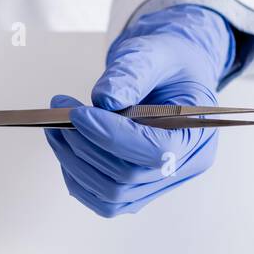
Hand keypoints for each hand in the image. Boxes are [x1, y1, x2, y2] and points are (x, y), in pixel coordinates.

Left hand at [45, 5, 234, 216]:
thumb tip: (104, 99)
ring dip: (75, 162)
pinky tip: (66, 147)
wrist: (168, 74)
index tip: (78, 114)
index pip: (156, 151)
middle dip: (85, 146)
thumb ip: (132, 74)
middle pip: (127, 177)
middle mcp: (182, 167)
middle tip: (60, 113)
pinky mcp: (136, 189)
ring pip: (110, 194)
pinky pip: (103, 200)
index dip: (113, 136)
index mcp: (196, 135)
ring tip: (57, 127)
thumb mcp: (153, 54)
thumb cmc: (166, 64)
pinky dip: (77, 177)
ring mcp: (159, 183)